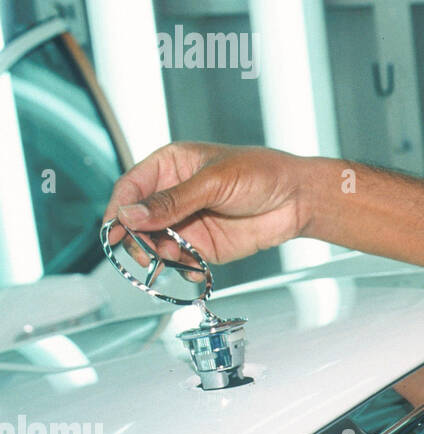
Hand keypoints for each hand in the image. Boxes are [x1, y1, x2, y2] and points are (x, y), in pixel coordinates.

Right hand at [101, 141, 312, 268]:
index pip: (131, 187)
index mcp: (171, 166)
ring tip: (171, 258)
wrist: (298, 199)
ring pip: (153, 243)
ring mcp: (185, 221)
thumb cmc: (263, 173)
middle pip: (136, 220)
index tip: (115, 231)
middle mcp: (173, 195)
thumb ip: (173, 201)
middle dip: (136, 238)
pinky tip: (192, 266)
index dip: (119, 209)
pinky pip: (178, 260)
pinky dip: (179, 267)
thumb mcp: (215, 181)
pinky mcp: (200, 245)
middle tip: (146, 251)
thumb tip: (131, 214)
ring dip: (156, 255)